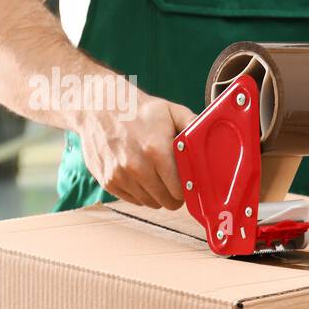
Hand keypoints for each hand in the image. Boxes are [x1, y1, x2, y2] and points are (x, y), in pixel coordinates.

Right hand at [77, 89, 195, 208]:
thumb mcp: (171, 111)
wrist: (97, 105)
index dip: (187, 189)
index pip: (180, 191)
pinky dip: (139, 193)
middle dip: (174, 194)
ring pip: (150, 203)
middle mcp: (137, 167)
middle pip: (167, 201)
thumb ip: (194, 127)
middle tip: (174, 182)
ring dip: (157, 194)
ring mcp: (119, 176)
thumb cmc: (138, 109)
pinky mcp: (107, 181)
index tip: (188, 183)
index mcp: (157, 151)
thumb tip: (212, 141)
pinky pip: (132, 200)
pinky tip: (140, 175)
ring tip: (156, 175)